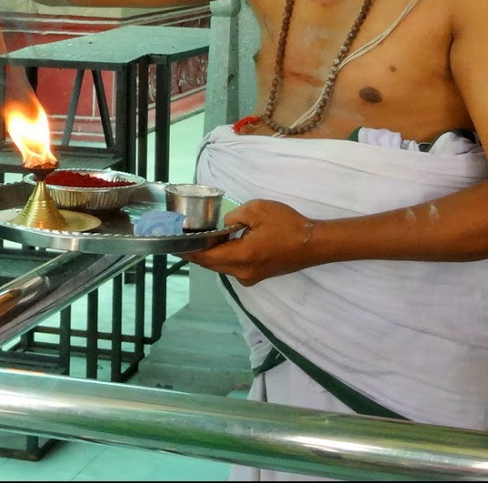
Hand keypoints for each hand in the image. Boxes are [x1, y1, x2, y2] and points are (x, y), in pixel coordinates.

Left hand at [182, 199, 315, 286]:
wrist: (314, 244)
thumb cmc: (287, 225)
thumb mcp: (257, 210)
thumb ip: (233, 217)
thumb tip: (225, 226)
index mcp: (240, 257)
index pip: (205, 257)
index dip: (187, 252)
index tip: (173, 245)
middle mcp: (242, 273)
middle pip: (212, 264)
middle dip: (196, 253)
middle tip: (182, 240)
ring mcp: (251, 277)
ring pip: (223, 266)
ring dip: (211, 254)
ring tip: (199, 240)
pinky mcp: (258, 275)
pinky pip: (234, 266)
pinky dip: (225, 256)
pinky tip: (222, 244)